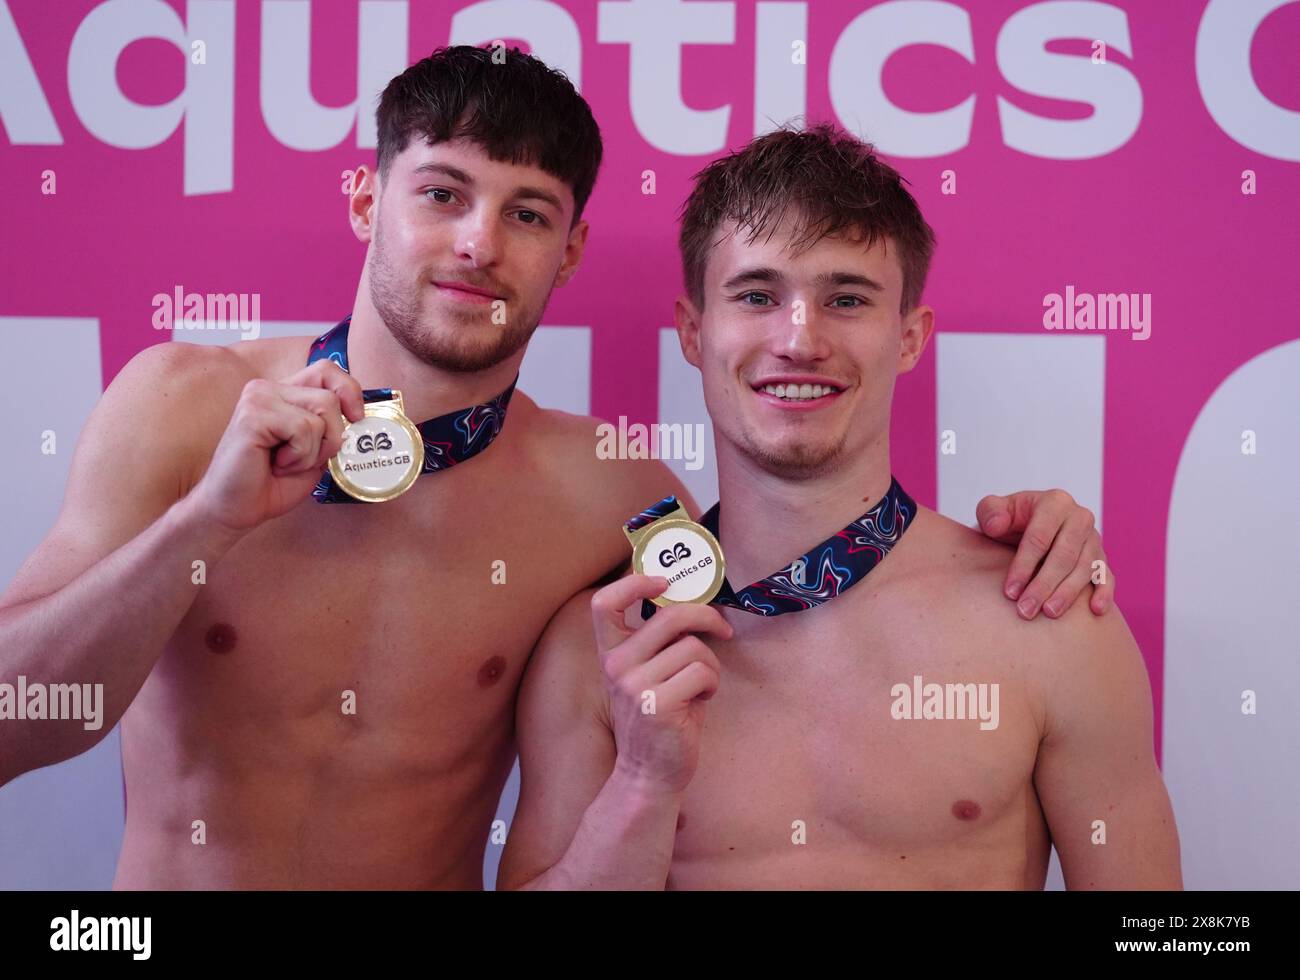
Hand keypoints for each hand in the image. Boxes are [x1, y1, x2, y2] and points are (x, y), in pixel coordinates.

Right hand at [188, 360, 364, 531]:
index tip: (356, 418)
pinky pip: (303, 429)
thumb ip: (331, 428)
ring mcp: (258, 398)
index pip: (326, 370)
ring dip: (312, 451)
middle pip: (330, 398)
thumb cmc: (272, 483)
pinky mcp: (252, 415)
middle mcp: (268, 388)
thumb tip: (358, 415)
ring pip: (320, 416)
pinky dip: (299, 456)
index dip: (348, 390)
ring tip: (285, 462)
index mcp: (283, 393)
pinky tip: (276, 464)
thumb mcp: (313, 451)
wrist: (237, 510)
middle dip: (331, 438)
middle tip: (302, 458)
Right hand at [590, 575, 730, 795]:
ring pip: (694, 647)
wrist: (648, 774)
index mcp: (612, 654)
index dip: (635, 582)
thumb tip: (693, 605)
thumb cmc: (659, 720)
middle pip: (670, 615)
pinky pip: (702, 672)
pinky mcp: (658, 704)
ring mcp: (635, 685)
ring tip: (701, 686)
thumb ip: (660, 643)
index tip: (664, 582)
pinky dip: (711, 684)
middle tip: (722, 628)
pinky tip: (701, 701)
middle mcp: (617, 665)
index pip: (605, 602)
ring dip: (710, 665)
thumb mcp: (648, 675)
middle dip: (706, 616)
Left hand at [976, 488, 1114, 619]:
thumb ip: (990, 512)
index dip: (1024, 565)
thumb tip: (996, 525)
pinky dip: (1104, 592)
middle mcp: (1079, 517)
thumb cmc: (1009, 520)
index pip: (1039, 537)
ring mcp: (1094, 539)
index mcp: (1054, 502)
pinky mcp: (1101, 558)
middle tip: (1026, 610)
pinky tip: (1096, 610)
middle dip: (1044, 585)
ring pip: (1085, 568)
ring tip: (1049, 613)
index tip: (1010, 592)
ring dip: (1068, 593)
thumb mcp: (992, 510)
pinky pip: (1107, 576)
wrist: (1026, 527)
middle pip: (1064, 555)